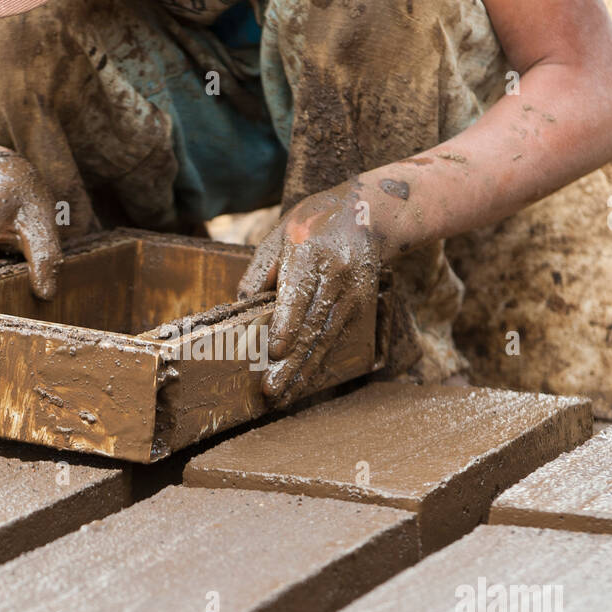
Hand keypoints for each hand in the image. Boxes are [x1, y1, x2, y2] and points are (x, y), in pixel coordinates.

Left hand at [238, 178, 380, 405]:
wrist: (369, 214)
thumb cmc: (314, 222)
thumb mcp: (282, 233)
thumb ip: (262, 269)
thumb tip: (243, 306)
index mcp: (311, 252)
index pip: (299, 293)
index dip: (288, 324)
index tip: (274, 350)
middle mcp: (336, 275)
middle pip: (313, 324)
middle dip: (291, 362)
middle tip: (270, 390)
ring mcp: (352, 293)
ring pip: (325, 339)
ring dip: (303, 372)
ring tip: (282, 397)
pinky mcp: (360, 307)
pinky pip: (335, 340)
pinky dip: (317, 364)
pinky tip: (301, 384)